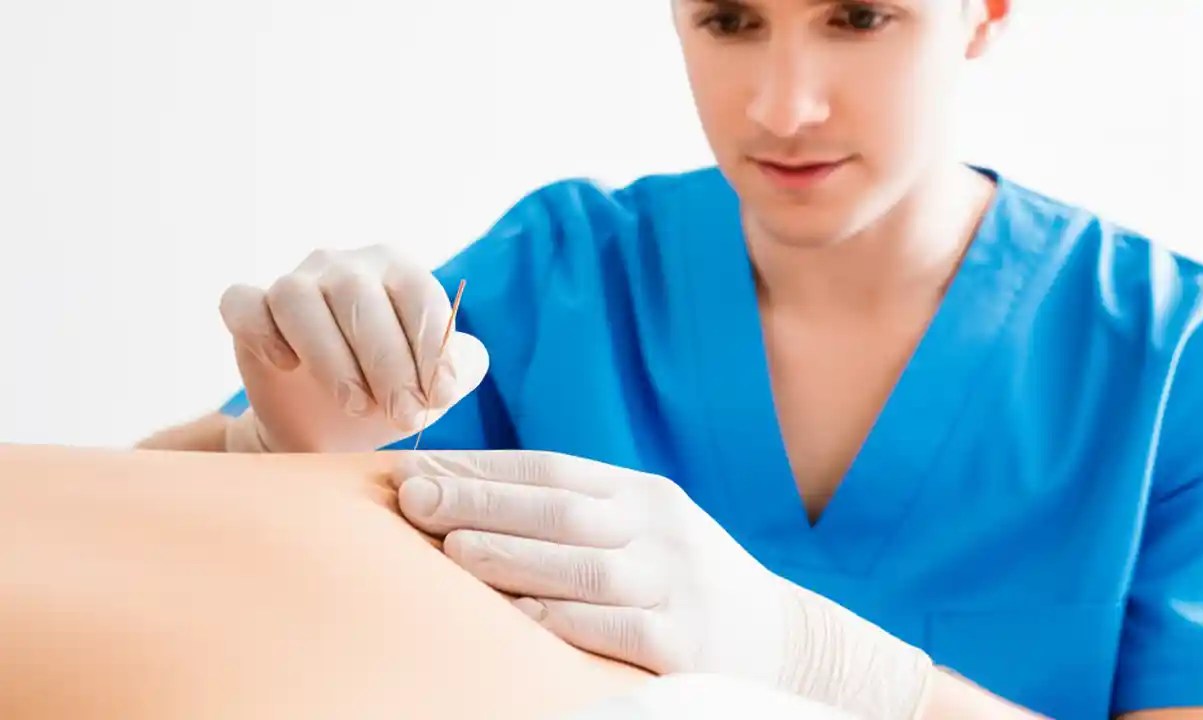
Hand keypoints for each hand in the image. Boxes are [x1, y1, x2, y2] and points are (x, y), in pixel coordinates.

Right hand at [218, 245, 487, 451]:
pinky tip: (287, 366)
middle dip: (386, 362)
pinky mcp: (249, 310)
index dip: (430, 346)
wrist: (326, 430)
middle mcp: (344, 266)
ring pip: (299, 299)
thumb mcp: (436, 387)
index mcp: (397, 270)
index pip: (416, 292)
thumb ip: (462, 368)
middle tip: (403, 415)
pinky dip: (264, 334)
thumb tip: (456, 365)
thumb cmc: (388, 395)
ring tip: (355, 405)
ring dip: (331, 357)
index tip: (438, 397)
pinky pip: (244, 304)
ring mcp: (293, 282)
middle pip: (358, 295)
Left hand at [394, 450, 933, 718]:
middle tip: (414, 499)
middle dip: (482, 501)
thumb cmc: (684, 581)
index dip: (483, 467)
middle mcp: (661, 531)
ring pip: (583, 566)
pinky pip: (614, 630)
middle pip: (561, 509)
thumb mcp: (647, 530)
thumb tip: (468, 502)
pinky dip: (562, 622)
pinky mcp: (686, 645)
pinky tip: (516, 616)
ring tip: (451, 549)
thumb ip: (578, 515)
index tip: (419, 468)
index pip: (553, 469)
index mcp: (644, 495)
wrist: (785, 638)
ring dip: (513, 556)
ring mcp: (676, 586)